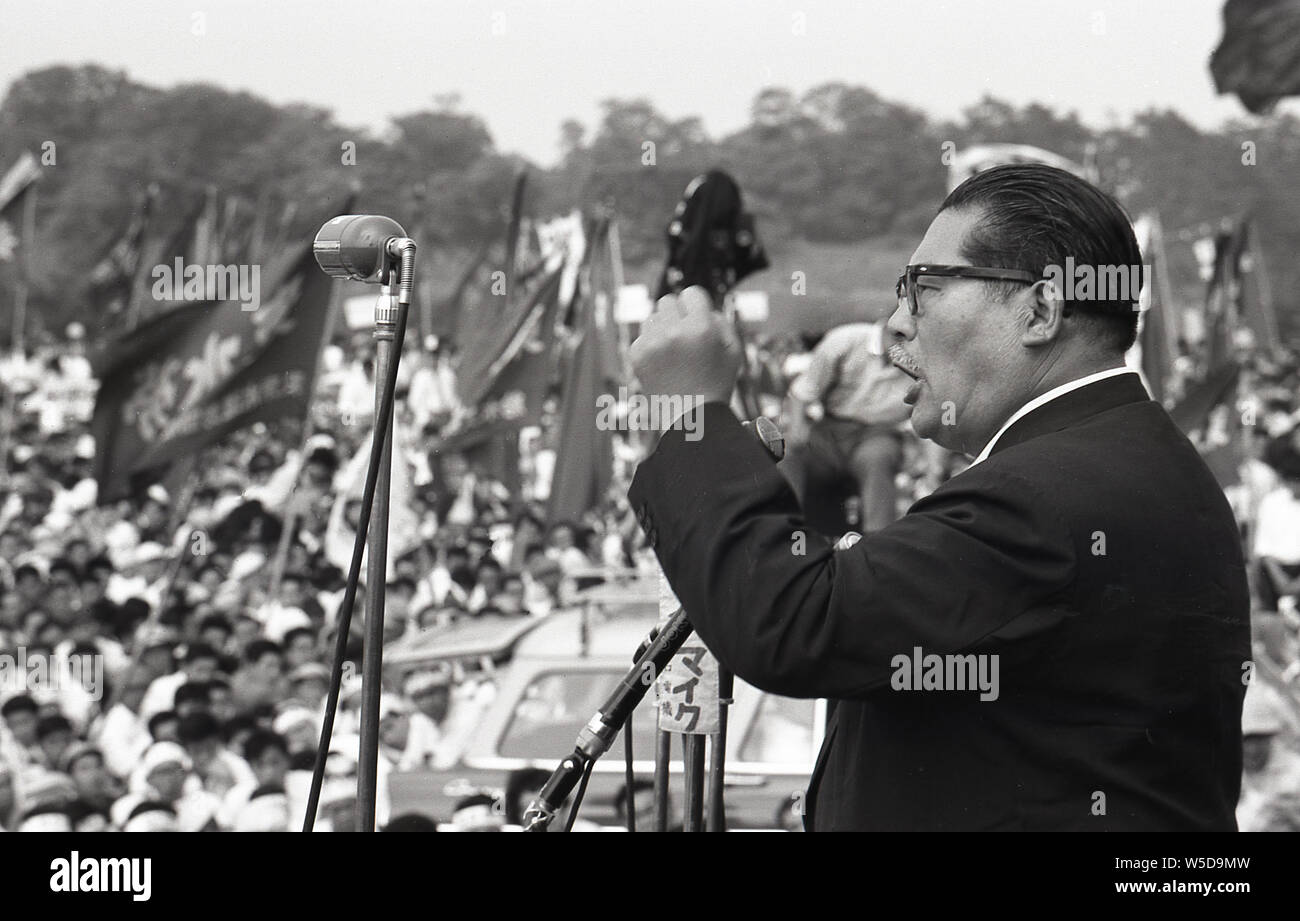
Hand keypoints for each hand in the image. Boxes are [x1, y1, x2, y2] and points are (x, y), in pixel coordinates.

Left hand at [628, 286, 742, 420]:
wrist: (691, 417)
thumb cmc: (716, 382)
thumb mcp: (733, 349)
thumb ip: (719, 319)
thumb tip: (696, 304)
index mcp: (701, 327)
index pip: (691, 293)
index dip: (696, 307)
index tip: (698, 322)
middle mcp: (674, 331)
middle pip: (667, 301)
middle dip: (676, 315)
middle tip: (685, 337)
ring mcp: (653, 342)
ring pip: (652, 317)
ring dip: (662, 328)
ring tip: (674, 353)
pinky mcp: (637, 354)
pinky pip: (643, 335)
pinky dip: (651, 345)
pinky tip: (663, 363)